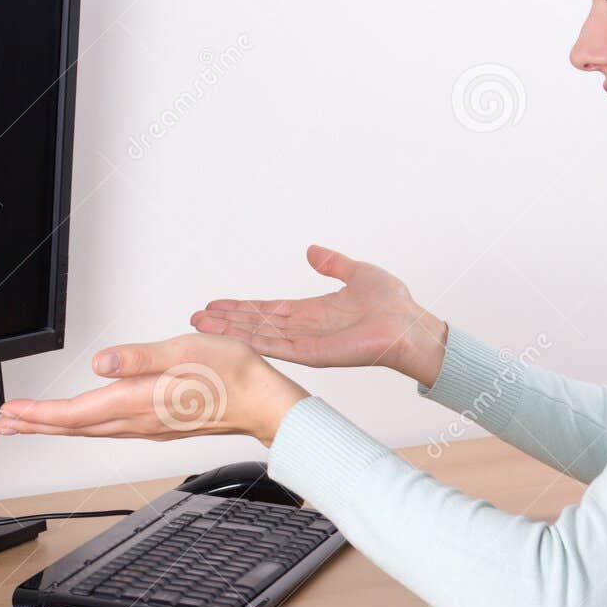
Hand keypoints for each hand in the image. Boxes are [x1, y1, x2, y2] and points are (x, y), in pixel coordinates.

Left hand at [0, 333, 309, 447]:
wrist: (262, 400)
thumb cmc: (231, 374)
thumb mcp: (185, 350)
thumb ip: (140, 357)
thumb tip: (101, 362)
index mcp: (139, 400)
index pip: (76, 414)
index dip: (39, 414)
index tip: (11, 411)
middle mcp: (139, 419)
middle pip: (75, 427)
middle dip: (37, 425)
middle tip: (6, 422)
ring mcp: (147, 425)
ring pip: (90, 430)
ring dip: (56, 427)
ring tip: (31, 423)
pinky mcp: (157, 424)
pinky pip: (108, 429)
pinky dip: (83, 426)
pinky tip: (81, 421)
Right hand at [190, 244, 448, 387]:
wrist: (411, 326)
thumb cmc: (393, 305)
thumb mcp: (358, 273)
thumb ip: (333, 264)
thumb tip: (312, 251)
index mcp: (311, 314)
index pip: (267, 310)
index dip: (240, 307)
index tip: (215, 304)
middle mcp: (305, 330)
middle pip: (256, 324)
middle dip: (226, 320)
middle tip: (195, 317)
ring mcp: (308, 344)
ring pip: (260, 336)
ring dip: (231, 330)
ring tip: (202, 325)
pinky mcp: (316, 355)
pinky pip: (279, 348)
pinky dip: (255, 342)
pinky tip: (233, 337)